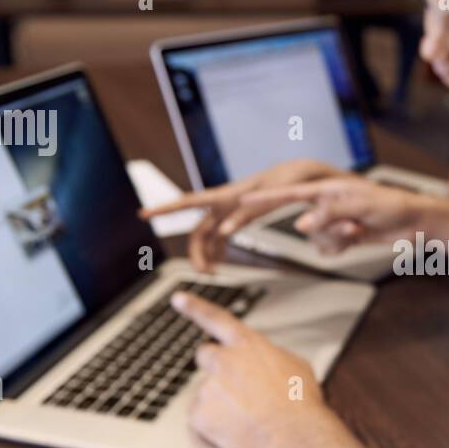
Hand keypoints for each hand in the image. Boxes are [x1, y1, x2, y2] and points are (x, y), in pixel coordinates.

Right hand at [139, 159, 346, 270]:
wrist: (305, 174)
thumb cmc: (292, 180)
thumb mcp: (272, 196)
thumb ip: (248, 214)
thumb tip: (225, 230)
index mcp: (228, 194)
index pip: (189, 201)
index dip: (165, 208)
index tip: (143, 213)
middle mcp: (224, 202)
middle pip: (198, 228)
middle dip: (194, 251)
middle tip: (201, 272)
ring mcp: (231, 210)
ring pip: (209, 235)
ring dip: (207, 254)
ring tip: (212, 273)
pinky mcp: (240, 216)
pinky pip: (221, 235)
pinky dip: (219, 249)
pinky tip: (221, 262)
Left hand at [172, 291, 337, 447]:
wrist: (293, 434)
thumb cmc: (300, 402)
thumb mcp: (296, 365)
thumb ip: (273, 355)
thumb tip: (269, 359)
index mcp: (247, 344)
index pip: (216, 318)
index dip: (194, 307)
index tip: (178, 298)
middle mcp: (223, 360)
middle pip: (205, 356)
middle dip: (216, 368)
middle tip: (235, 387)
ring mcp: (208, 387)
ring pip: (206, 392)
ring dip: (221, 401)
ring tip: (247, 416)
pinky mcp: (199, 414)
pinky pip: (200, 417)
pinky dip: (214, 424)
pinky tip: (235, 429)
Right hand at [237, 176, 427, 254]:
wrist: (415, 221)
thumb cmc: (393, 204)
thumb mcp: (361, 205)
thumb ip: (329, 214)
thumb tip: (302, 225)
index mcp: (326, 189)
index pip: (288, 195)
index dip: (263, 199)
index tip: (240, 200)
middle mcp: (326, 204)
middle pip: (306, 226)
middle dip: (329, 231)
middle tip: (353, 227)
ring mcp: (332, 221)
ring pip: (316, 240)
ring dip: (339, 240)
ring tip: (361, 229)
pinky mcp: (340, 236)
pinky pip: (327, 249)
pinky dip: (342, 247)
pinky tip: (359, 238)